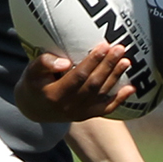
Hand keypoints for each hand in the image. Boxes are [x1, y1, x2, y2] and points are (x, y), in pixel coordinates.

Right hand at [15, 43, 134, 121]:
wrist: (34, 109)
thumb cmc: (33, 84)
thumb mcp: (31, 72)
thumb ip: (44, 64)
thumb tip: (65, 62)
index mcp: (55, 95)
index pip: (78, 76)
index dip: (93, 61)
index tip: (104, 45)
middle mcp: (69, 107)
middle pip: (93, 84)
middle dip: (108, 66)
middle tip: (119, 49)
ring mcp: (80, 113)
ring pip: (102, 94)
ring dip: (115, 77)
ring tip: (126, 61)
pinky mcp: (87, 115)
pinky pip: (106, 108)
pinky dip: (119, 99)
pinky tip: (131, 88)